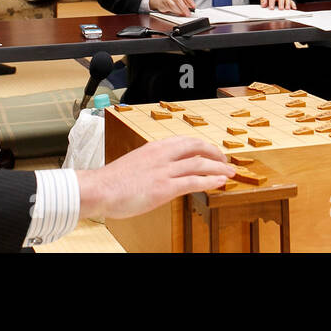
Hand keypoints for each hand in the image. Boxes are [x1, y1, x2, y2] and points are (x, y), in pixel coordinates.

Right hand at [76, 136, 234, 219]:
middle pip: (197, 147)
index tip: (212, 152)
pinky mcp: (165, 187)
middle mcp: (162, 155)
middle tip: (226, 160)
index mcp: (154, 148)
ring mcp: (164, 170)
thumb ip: (151, 165)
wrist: (100, 189)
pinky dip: (211, 181)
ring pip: (200, 164)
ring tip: (231, 173)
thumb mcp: (136, 164)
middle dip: (215, 153)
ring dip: (219, 167)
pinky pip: (195, 181)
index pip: (185, 141)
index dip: (203, 146)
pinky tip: (220, 182)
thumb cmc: (112, 181)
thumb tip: (161, 172)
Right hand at [149, 0, 195, 15]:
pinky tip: (179, 13)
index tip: (193, 6)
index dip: (190, 1)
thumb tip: (190, 7)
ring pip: (173, 5)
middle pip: (178, 0)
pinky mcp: (163, 3)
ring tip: (184, 14)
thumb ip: (184, 0)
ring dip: (180, 11)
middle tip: (188, 13)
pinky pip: (170, 8)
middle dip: (184, 7)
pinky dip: (175, 12)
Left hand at [259, 0, 294, 10]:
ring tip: (287, 9)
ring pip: (287, 0)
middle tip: (280, 9)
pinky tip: (294, 8)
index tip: (271, 8)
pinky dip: (293, 5)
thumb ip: (263, 0)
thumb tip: (263, 6)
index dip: (272, 3)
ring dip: (288, 4)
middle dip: (281, 4)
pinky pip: (292, 1)